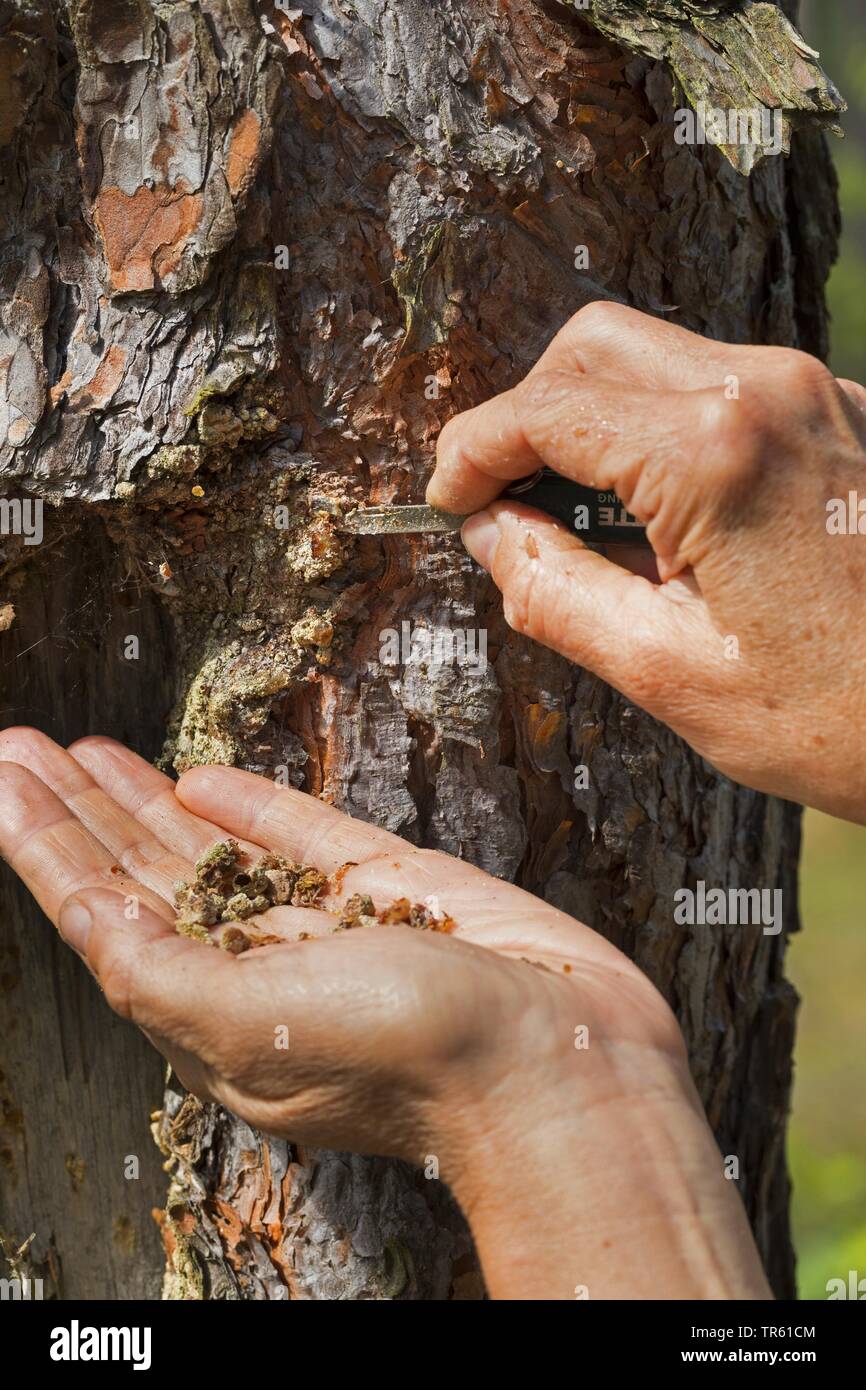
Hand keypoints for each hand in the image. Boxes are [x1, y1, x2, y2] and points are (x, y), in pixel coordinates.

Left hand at [0, 728, 769, 1298]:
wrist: (562, 1064)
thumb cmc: (416, 1064)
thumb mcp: (255, 1028)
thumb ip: (160, 974)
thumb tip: (86, 916)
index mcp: (209, 1014)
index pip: (102, 915)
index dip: (45, 845)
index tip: (5, 776)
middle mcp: (256, 972)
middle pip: (144, 876)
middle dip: (81, 810)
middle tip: (25, 744)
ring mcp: (324, 930)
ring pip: (213, 852)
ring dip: (147, 800)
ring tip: (90, 749)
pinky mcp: (392, 891)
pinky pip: (304, 838)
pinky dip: (252, 806)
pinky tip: (203, 778)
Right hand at [429, 303, 865, 823]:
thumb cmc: (842, 716)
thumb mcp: (671, 675)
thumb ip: (556, 592)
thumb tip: (488, 535)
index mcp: (715, 452)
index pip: (545, 408)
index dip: (472, 451)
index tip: (446, 502)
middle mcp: (768, 390)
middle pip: (593, 346)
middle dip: (527, 415)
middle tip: (503, 502)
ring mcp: (815, 390)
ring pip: (655, 355)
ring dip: (592, 419)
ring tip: (583, 522)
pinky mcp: (841, 409)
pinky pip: (718, 385)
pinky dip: (658, 427)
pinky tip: (662, 515)